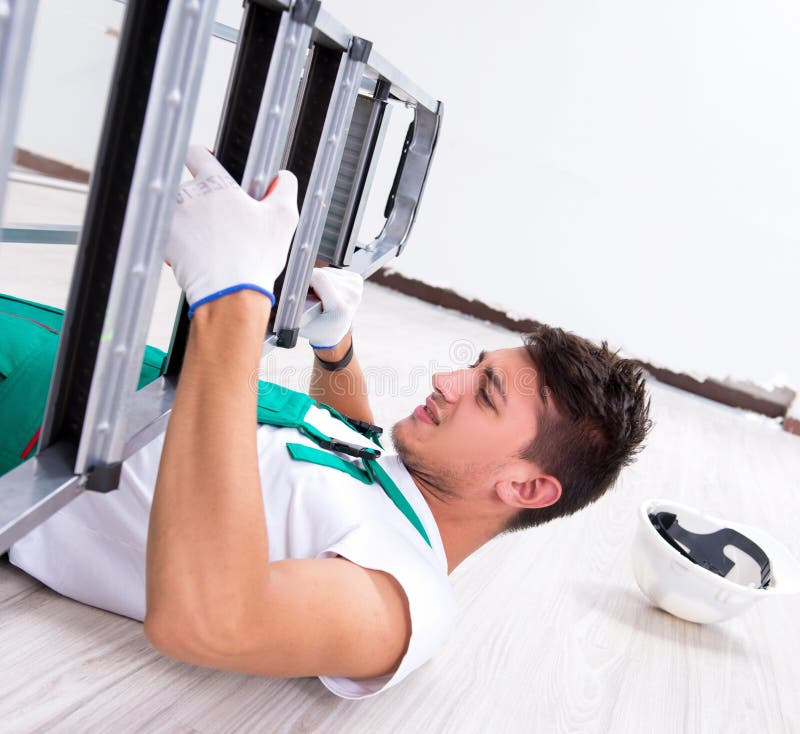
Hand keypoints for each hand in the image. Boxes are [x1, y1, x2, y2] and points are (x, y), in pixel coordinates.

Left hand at [166, 146, 298, 316]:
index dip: (204, 159)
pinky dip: (179, 243)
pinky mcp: (162, 242)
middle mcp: (188, 196)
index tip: (208, 168)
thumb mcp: (284, 218)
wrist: (230, 294)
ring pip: (176, 212)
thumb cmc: (255, 258)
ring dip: (188, 221)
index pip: (197, 154)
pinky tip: (198, 255)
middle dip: (201, 201)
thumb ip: (284, 188)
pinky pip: (167, 236)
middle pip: (187, 187)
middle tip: (219, 221)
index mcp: (215, 184)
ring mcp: (171, 219)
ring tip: (208, 242)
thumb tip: (282, 177)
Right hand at [300, 267, 363, 348]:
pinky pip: (335, 271)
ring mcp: (356, 287)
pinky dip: (328, 279)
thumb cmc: (317, 330)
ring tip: (320, 295)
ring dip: (320, 280)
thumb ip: (295, 306)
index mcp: (340, 308)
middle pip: (322, 273)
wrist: (333, 333)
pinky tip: (329, 291)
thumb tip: (288, 288)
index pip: (319, 277)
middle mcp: (351, 296)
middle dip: (312, 281)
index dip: (305, 278)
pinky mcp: (357, 280)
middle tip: (311, 296)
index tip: (299, 286)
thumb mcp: (300, 323)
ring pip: (328, 271)